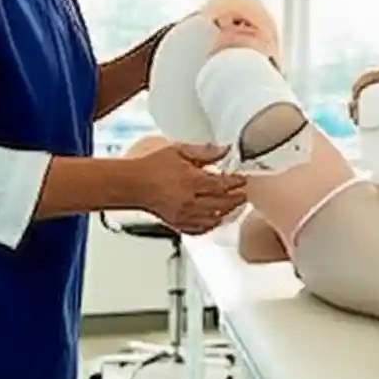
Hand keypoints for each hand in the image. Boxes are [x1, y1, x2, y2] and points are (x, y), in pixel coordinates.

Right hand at [131, 143, 247, 234]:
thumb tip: (224, 149)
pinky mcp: (179, 224)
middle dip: (237, 197)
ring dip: (228, 211)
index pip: (223, 184)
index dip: (237, 182)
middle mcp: (190, 201)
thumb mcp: (180, 151)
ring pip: (215, 218)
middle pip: (223, 203)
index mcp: (192, 181)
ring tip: (234, 205)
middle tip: (244, 192)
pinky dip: (212, 224)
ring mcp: (185, 215)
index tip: (242, 178)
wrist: (133, 184)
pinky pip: (202, 229)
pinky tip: (216, 218)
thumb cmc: (152, 167)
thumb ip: (205, 151)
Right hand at [348, 64, 378, 122]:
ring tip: (358, 123)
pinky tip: (373, 128)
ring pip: (374, 102)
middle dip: (357, 102)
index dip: (359, 88)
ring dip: (364, 111)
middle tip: (353, 115)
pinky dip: (377, 119)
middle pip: (368, 91)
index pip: (370, 78)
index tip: (354, 100)